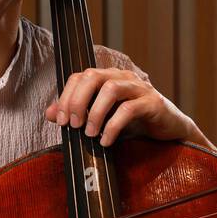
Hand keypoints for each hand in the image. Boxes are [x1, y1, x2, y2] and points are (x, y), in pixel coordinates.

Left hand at [45, 68, 200, 147]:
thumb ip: (76, 113)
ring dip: (95, 113)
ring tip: (90, 134)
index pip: (80, 76)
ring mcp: (139, 88)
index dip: (66, 96)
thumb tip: (48, 113)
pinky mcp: (153, 103)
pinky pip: (129, 109)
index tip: (59, 120)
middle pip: (93, 76)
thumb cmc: (133, 123)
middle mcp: (123, 77)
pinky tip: (106, 141)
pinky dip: (113, 126)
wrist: (168, 131)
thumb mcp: (101, 118)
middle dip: (77, 101)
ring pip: (111, 89)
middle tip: (73, 125)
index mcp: (108, 77)